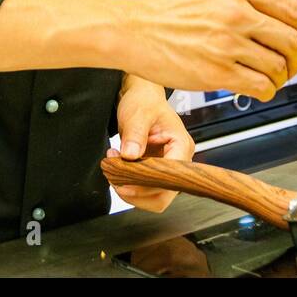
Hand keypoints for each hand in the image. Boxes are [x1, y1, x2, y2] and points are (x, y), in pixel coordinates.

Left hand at [108, 75, 193, 211]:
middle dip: (137, 192)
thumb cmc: (144, 102)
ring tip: (115, 171)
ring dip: (132, 191)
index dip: (148, 185)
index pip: (170, 177)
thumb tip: (130, 156)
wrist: (141, 99)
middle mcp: (180, 160)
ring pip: (154, 198)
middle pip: (164, 195)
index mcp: (181, 145)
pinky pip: (146, 190)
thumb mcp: (138, 113)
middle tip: (115, 180)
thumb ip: (135, 133)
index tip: (125, 183)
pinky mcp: (157, 172)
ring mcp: (169, 169)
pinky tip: (119, 170)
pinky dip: (130, 186)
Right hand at [117, 0, 296, 99]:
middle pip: (291, 40)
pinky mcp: (216, 71)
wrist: (133, 28)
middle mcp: (237, 12)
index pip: (292, 10)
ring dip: (281, 77)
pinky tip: (258, 89)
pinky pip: (260, 86)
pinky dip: (267, 91)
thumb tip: (283, 20)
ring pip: (278, 66)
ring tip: (269, 79)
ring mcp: (227, 43)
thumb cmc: (168, 12)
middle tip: (291, 66)